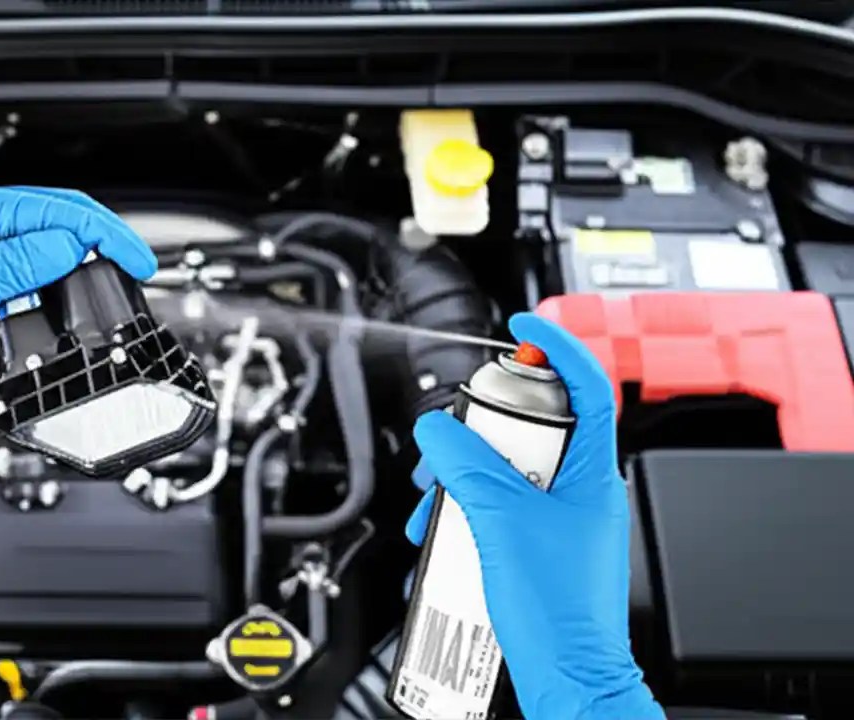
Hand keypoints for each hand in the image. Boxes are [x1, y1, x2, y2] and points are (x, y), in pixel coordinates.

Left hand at [0, 186, 156, 429]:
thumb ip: (18, 262)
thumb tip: (70, 244)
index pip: (47, 207)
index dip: (99, 230)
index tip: (134, 255)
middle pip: (47, 219)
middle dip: (96, 239)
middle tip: (134, 265)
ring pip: (35, 246)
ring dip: (74, 260)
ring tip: (106, 279)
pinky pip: (16, 272)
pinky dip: (46, 282)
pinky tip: (62, 295)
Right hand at [405, 313, 662, 719]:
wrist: (566, 677)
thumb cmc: (557, 612)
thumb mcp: (500, 521)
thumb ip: (465, 465)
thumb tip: (437, 429)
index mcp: (592, 472)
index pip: (587, 387)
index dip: (557, 349)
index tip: (524, 327)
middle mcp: (579, 489)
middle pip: (527, 429)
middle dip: (473, 435)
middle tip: (445, 451)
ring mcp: (557, 518)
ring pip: (502, 471)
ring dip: (457, 482)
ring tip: (432, 507)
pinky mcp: (533, 544)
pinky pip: (494, 507)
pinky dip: (461, 513)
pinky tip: (439, 535)